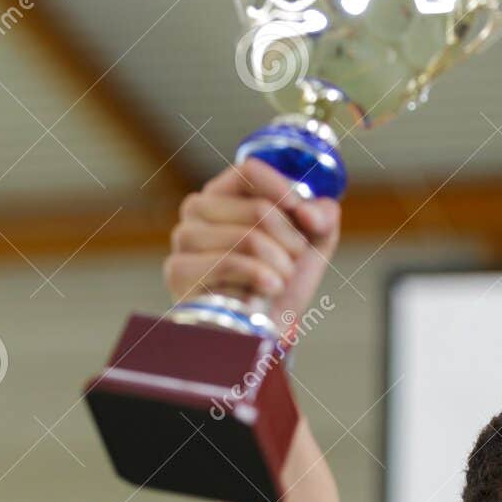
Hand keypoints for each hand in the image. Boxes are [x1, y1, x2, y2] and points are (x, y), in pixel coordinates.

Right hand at [163, 158, 340, 328]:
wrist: (260, 330)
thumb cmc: (279, 282)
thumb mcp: (311, 245)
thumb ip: (322, 217)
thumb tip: (311, 212)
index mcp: (224, 193)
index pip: (249, 170)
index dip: (284, 189)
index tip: (304, 214)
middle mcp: (197, 208)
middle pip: (258, 208)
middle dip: (291, 241)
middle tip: (292, 263)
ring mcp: (184, 237)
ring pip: (249, 237)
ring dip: (279, 265)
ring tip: (279, 282)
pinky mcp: (179, 268)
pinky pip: (231, 262)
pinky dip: (260, 277)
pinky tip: (270, 289)